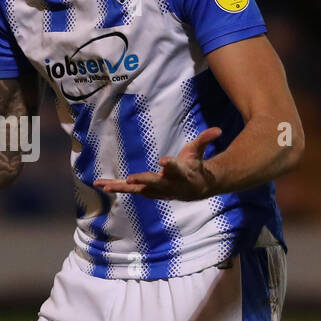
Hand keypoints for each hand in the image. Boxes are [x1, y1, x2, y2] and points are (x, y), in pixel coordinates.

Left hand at [93, 127, 222, 199]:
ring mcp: (156, 190)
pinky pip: (130, 189)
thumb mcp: (199, 152)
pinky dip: (117, 187)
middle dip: (143, 181)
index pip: (175, 168)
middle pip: (153, 183)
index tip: (163, 161)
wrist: (195, 189)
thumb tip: (218, 130)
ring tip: (104, 185)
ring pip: (137, 189)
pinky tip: (103, 185)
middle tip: (130, 179)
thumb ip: (205, 140)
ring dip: (121, 187)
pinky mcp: (147, 191)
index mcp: (180, 173)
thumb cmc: (195, 166)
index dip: (170, 165)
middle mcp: (167, 184)